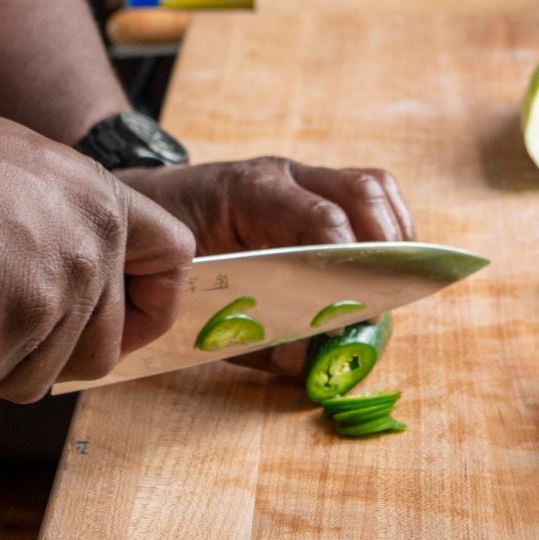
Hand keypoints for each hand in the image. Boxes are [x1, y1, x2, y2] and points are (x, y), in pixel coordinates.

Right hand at [0, 102, 193, 403]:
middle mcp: (94, 245)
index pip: (173, 260)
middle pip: (100, 353)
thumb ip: (60, 225)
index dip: (151, 307)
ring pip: (34, 381)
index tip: (118, 329)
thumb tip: (58, 286)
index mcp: (102, 202)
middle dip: (40, 358)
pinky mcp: (4, 329)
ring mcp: (54, 290)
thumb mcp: (24, 173)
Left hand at [117, 156, 414, 376]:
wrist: (144, 204)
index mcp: (250, 194)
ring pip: (371, 185)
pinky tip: (385, 264)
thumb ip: (255, 332)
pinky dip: (386, 225)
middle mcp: (283, 176)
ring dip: (394, 234)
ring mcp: (300, 176)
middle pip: (360, 191)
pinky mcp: (311, 187)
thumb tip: (309, 363)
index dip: (347, 269)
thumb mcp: (198, 295)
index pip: (321, 220)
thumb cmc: (170, 253)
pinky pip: (365, 192)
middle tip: (383, 302)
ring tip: (395, 284)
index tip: (357, 313)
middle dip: (383, 249)